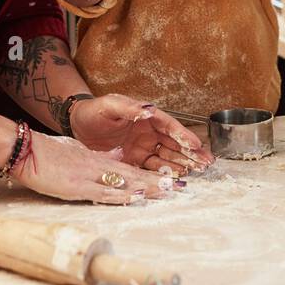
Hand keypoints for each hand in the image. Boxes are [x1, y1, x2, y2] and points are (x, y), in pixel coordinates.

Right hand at [14, 132, 172, 204]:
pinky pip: (104, 192)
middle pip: (134, 174)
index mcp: (98, 160)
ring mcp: (89, 176)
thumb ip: (92, 163)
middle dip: (158, 181)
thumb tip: (107, 168)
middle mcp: (98, 167)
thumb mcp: (75, 155)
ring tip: (169, 191)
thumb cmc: (48, 154)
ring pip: (124, 182)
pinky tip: (136, 197)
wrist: (26, 151)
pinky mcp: (78, 187)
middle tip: (181, 186)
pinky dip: (122, 195)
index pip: (130, 168)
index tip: (170, 179)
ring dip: (147, 187)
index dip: (151, 174)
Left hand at [70, 95, 213, 176]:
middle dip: (191, 153)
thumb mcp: (110, 105)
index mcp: (147, 117)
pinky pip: (152, 169)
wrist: (77, 125)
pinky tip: (176, 179)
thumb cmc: (94, 110)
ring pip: (167, 158)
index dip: (184, 135)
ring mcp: (143, 148)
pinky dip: (164, 174)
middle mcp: (149, 133)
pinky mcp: (134, 161)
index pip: (169, 126)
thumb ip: (129, 107)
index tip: (196, 144)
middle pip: (174, 144)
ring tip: (198, 171)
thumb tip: (148, 109)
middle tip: (207, 162)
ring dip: (183, 164)